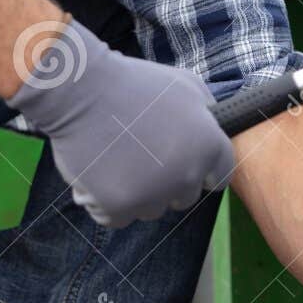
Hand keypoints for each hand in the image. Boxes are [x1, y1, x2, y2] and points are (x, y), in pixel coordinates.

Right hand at [7, 17, 234, 227]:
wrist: (81, 90)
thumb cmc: (132, 83)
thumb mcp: (183, 84)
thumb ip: (206, 110)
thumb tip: (213, 125)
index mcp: (208, 145)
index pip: (220, 176)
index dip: (203, 171)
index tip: (185, 165)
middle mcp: (186, 174)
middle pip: (184, 197)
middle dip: (167, 183)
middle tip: (142, 156)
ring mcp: (152, 194)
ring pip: (151, 209)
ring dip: (137, 194)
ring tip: (116, 160)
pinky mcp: (118, 206)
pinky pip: (118, 219)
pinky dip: (107, 204)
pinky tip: (98, 176)